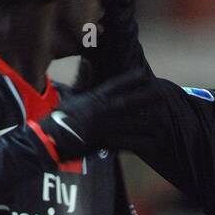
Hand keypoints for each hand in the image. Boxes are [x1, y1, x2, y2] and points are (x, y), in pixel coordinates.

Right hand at [38, 70, 157, 160]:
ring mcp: (107, 126)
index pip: (116, 85)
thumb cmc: (57, 119)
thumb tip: (85, 71)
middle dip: (147, 97)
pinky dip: (142, 144)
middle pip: (131, 101)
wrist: (51, 139)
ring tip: (163, 122)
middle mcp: (103, 110)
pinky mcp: (107, 142)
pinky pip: (129, 143)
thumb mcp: (70, 98)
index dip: (131, 79)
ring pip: (134, 122)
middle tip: (162, 94)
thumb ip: (81, 87)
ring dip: (149, 122)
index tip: (144, 74)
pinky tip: (152, 144)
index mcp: (94, 97)